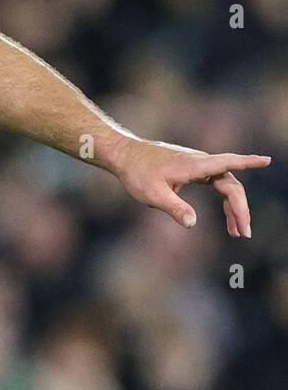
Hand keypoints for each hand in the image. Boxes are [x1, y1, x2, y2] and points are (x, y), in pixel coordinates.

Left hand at [106, 138, 270, 236]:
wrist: (125, 156)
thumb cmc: (137, 173)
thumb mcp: (152, 194)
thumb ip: (174, 207)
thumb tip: (193, 224)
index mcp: (193, 165)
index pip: (226, 163)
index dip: (247, 162)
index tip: (266, 160)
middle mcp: (200, 163)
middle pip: (230, 184)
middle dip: (240, 208)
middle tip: (244, 233)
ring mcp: (198, 166)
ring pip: (226, 186)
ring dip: (233, 208)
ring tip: (237, 233)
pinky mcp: (194, 170)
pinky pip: (217, 185)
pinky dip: (224, 202)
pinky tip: (227, 218)